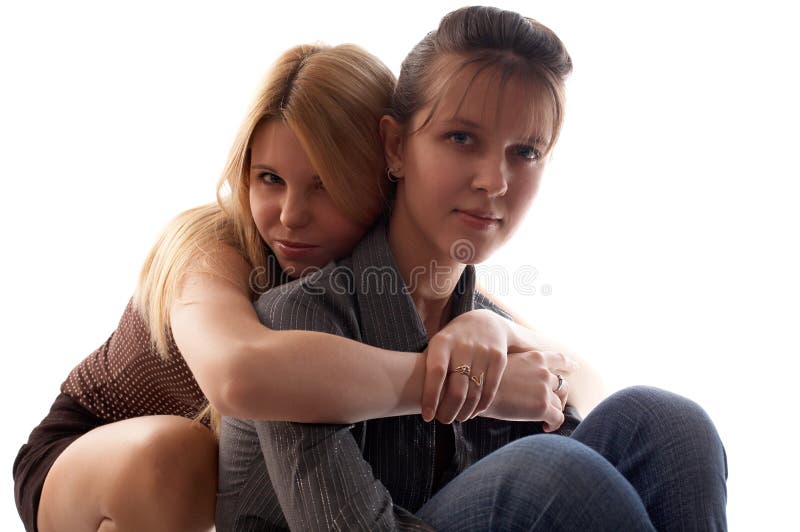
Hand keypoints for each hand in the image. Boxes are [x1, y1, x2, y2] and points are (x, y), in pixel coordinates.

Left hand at [422, 309, 508, 423]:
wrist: (485, 323)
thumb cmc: (452, 342)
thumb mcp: (437, 346)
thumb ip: (428, 368)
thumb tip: (414, 400)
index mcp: (442, 342)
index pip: (436, 373)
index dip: (431, 397)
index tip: (427, 417)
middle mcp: (463, 346)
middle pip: (457, 389)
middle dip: (449, 411)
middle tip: (444, 420)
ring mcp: (483, 351)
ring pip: (474, 393)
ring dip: (465, 412)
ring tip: (458, 418)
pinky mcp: (498, 358)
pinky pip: (490, 390)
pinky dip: (481, 406)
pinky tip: (473, 412)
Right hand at [481, 350, 576, 431]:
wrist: (476, 392)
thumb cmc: (484, 380)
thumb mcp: (505, 365)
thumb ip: (521, 368)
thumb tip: (525, 380)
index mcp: (534, 358)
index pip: (558, 359)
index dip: (568, 364)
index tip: (574, 367)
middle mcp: (543, 372)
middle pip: (562, 385)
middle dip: (560, 396)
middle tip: (553, 405)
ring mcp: (544, 389)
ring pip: (560, 403)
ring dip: (554, 411)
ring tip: (544, 420)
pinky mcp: (543, 407)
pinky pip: (558, 419)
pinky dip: (554, 425)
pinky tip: (544, 428)